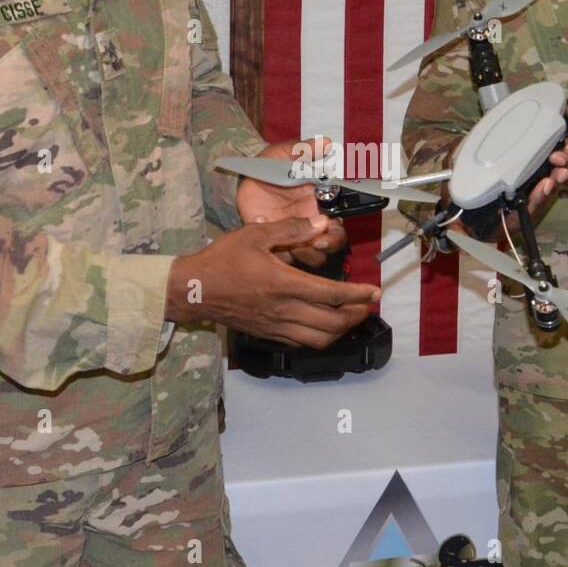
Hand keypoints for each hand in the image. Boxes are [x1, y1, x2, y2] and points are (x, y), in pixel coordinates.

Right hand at [167, 216, 380, 348]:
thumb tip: (321, 223)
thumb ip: (290, 229)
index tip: (374, 291)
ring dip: (342, 331)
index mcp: (283, 284)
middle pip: (332, 323)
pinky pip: (302, 343)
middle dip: (356, 315)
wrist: (193, 290)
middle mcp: (283, 310)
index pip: (331, 295)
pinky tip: (325, 326)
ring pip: (319, 339)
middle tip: (367, 304)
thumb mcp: (255, 234)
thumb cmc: (222, 260)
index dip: (358, 295)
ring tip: (351, 317)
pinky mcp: (268, 334)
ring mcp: (276, 326)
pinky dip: (321, 338)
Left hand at [236, 136, 347, 267]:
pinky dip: (277, 249)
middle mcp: (312, 221)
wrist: (242, 182)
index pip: (341, 221)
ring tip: (290, 241)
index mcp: (321, 201)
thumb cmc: (268, 167)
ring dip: (306, 251)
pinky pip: (285, 257)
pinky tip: (262, 225)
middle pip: (333, 243)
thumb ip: (304, 149)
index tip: (328, 224)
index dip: (338, 228)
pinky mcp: (277, 243)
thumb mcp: (284, 154)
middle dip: (328, 244)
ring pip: (314, 256)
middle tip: (314, 240)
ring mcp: (295, 234)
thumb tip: (326, 143)